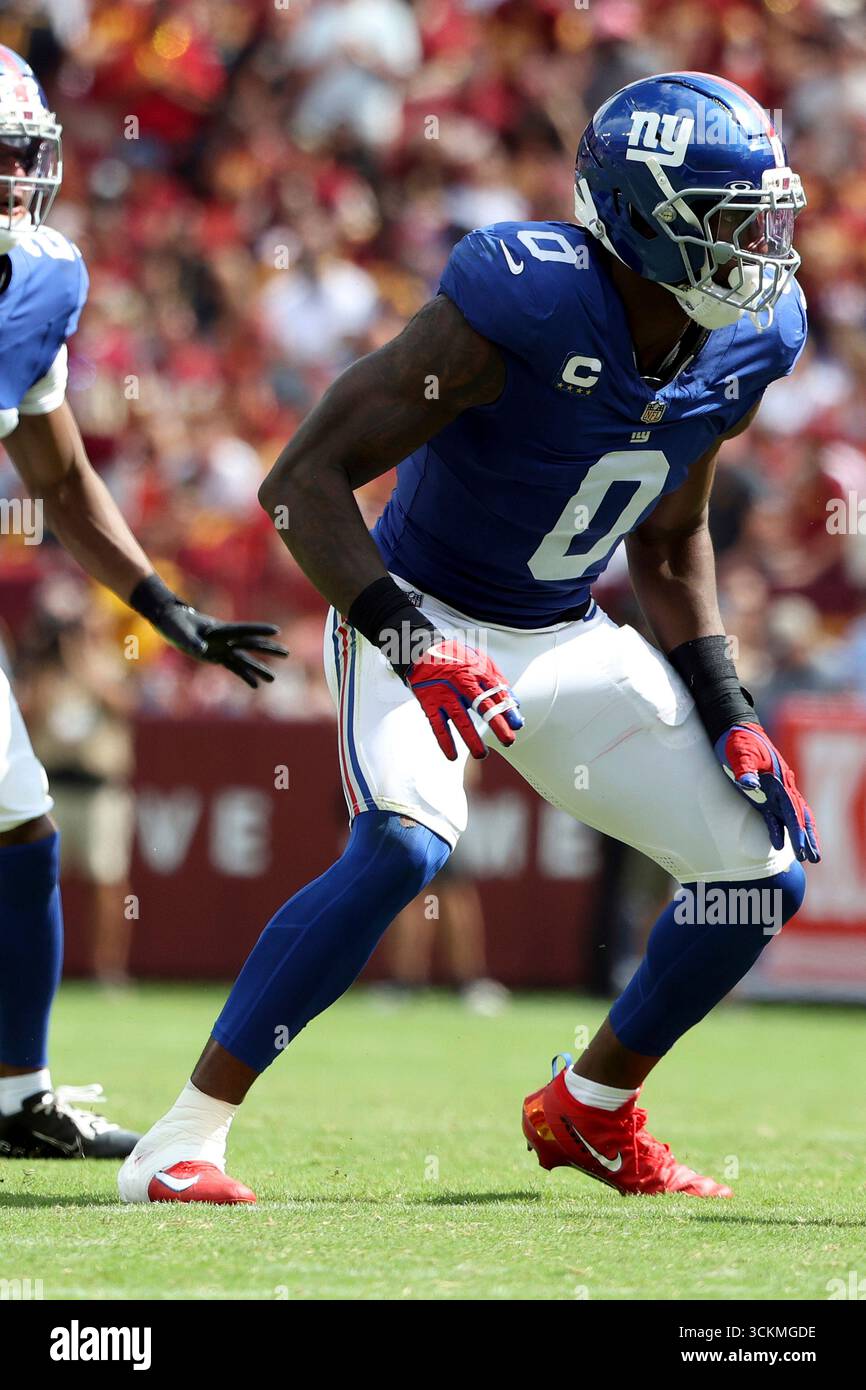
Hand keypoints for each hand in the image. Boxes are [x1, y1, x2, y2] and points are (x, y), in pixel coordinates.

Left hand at [153, 603, 287, 687]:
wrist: (171, 622)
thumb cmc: (176, 624)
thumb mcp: (181, 633)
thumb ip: (193, 641)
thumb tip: (202, 650)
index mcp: (220, 630)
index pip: (243, 630)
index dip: (259, 630)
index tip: (276, 631)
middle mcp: (226, 639)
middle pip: (251, 645)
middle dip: (269, 649)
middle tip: (287, 653)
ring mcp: (223, 648)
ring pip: (245, 659)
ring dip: (259, 668)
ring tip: (273, 678)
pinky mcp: (217, 656)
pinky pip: (234, 667)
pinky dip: (244, 676)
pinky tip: (256, 685)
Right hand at [406, 638, 522, 760]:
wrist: (420, 651)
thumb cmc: (453, 657)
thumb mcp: (479, 660)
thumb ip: (497, 680)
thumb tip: (514, 701)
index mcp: (475, 672)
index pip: (495, 692)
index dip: (507, 709)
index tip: (516, 724)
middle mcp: (460, 683)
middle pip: (482, 705)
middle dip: (496, 724)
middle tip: (507, 740)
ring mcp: (444, 694)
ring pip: (460, 719)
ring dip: (471, 739)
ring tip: (481, 753)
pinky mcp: (429, 703)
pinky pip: (437, 725)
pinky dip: (445, 741)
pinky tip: (452, 755)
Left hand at [714, 723, 820, 862]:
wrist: (733, 731)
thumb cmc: (738, 741)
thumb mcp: (740, 752)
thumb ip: (744, 768)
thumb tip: (749, 784)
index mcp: (781, 778)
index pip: (793, 809)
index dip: (797, 829)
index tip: (801, 846)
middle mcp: (782, 787)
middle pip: (799, 816)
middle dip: (807, 837)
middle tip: (815, 859)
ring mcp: (774, 792)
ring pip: (791, 818)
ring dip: (798, 837)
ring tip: (808, 857)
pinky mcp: (763, 795)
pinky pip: (775, 816)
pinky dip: (779, 831)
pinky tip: (780, 846)